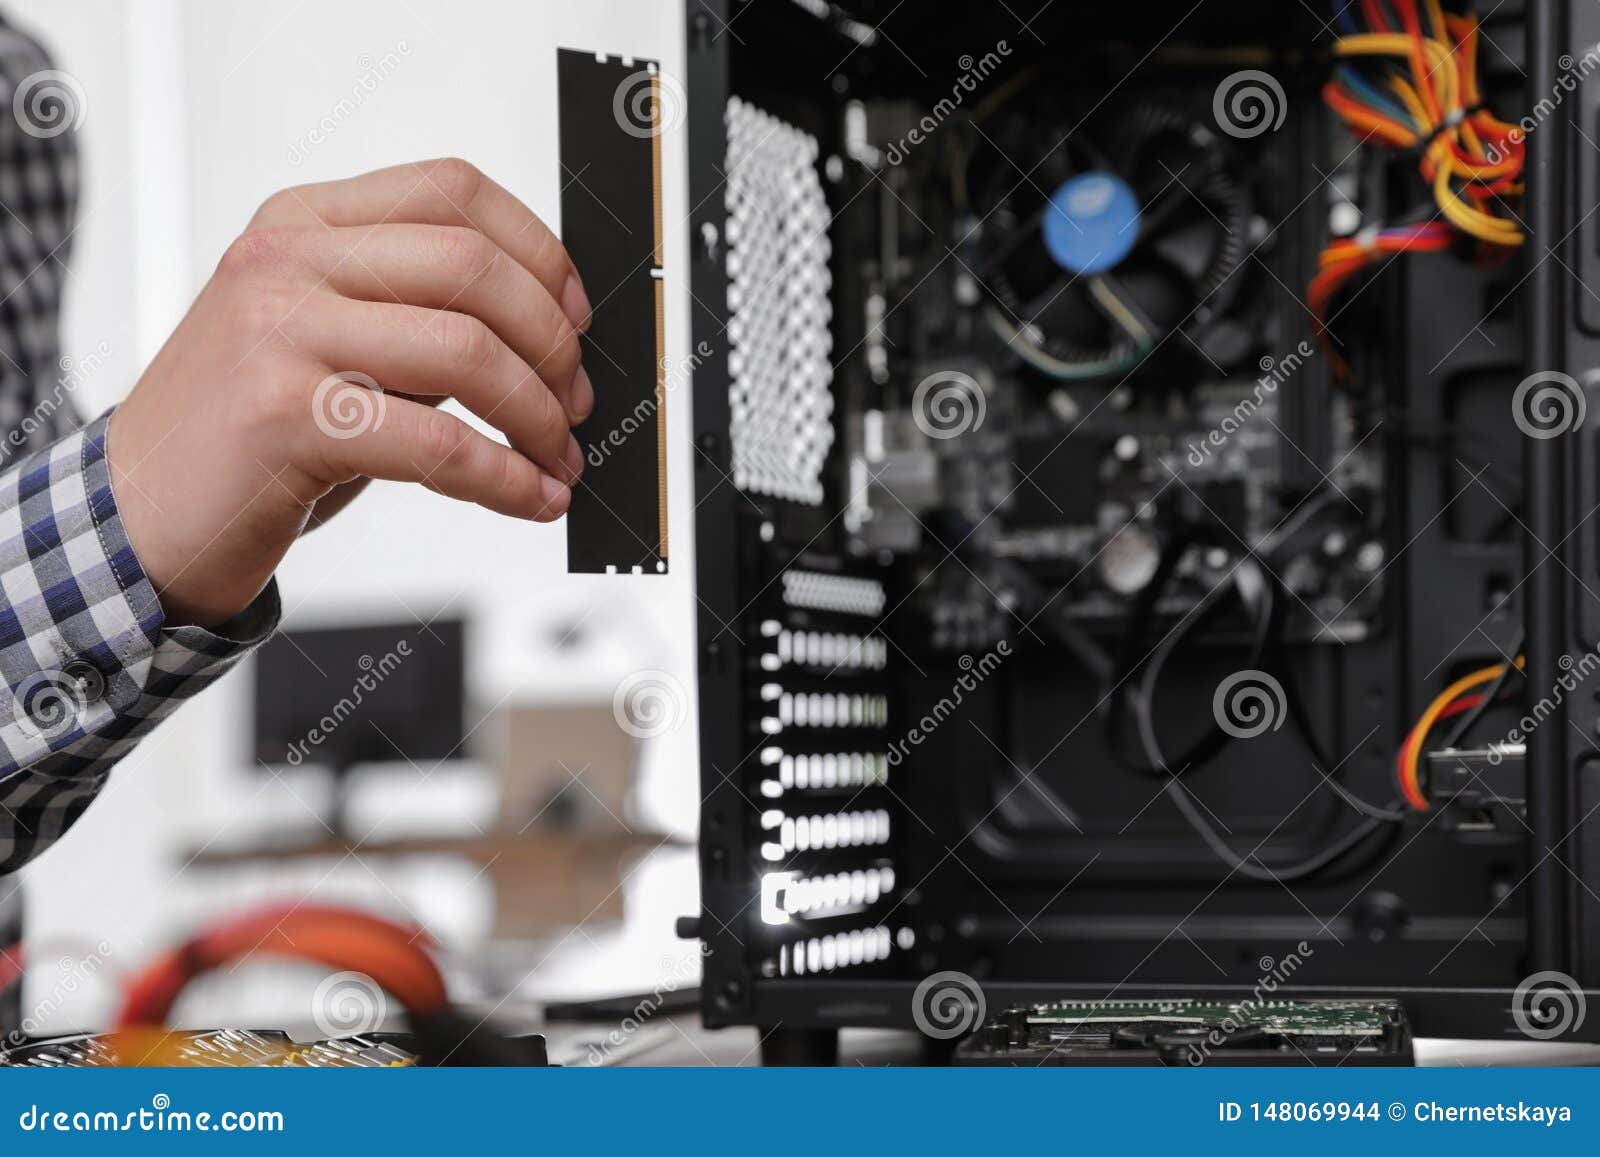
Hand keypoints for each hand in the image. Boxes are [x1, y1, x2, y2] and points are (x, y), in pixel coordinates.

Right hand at [108, 158, 591, 627]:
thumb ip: (411, 316)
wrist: (140, 510)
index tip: (576, 316)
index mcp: (303, 222)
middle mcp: (288, 261)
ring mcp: (279, 332)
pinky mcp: (283, 416)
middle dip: (551, 344)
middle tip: (574, 403)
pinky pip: (438, 445)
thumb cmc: (247, 432)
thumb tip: (542, 337)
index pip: (453, 192)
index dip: (539, 252)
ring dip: (537, 415)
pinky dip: (505, 479)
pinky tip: (530, 497)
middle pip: (474, 266)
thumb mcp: (324, 341)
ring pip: (466, 351)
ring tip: (555, 457)